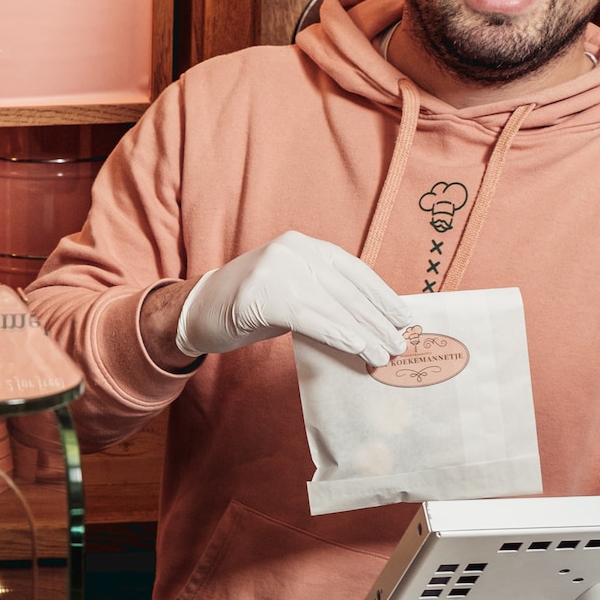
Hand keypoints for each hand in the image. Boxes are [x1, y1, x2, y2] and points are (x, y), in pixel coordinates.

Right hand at [174, 231, 412, 368]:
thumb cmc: (247, 308)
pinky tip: (356, 348)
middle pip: (347, 290)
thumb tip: (371, 322)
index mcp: (303, 245)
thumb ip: (324, 297)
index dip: (382, 296)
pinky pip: (310, 317)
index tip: (404, 318)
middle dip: (377, 320)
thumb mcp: (291, 292)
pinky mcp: (262, 293)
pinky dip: (337, 334)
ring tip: (383, 354)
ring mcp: (276, 268)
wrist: (195, 312)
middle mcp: (292, 250)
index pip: (354, 270)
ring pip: (333, 305)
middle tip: (400, 344)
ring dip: (363, 333)